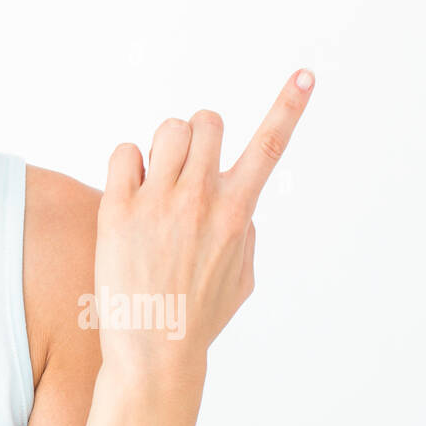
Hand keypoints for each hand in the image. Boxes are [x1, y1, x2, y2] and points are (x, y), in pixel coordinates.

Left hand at [92, 68, 314, 379]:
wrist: (154, 351)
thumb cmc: (199, 316)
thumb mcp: (242, 276)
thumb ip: (244, 230)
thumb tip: (238, 205)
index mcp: (237, 211)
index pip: (271, 146)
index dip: (291, 105)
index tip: (308, 75)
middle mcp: (200, 199)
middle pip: (205, 122)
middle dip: (197, 134)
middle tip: (186, 166)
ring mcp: (158, 202)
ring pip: (165, 129)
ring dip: (163, 146)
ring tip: (157, 182)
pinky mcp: (118, 209)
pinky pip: (124, 152)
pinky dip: (128, 164)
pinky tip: (130, 194)